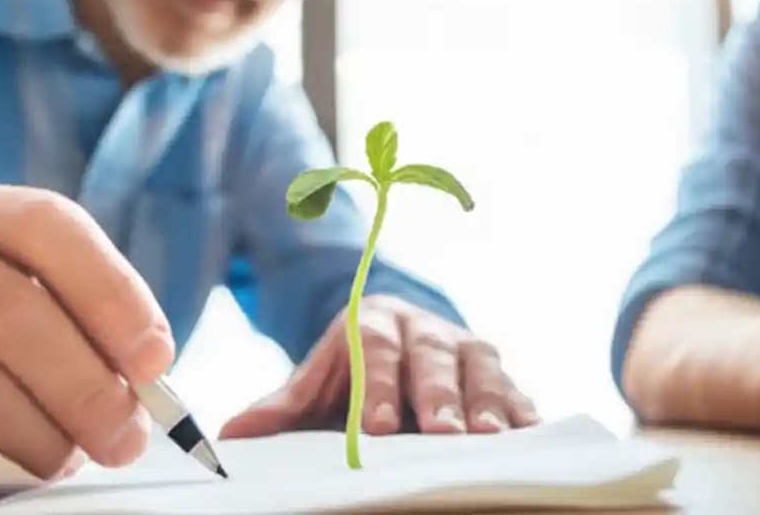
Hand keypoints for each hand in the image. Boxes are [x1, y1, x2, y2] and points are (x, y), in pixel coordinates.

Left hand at [220, 295, 538, 437]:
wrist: (393, 350)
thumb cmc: (351, 376)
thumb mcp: (315, 388)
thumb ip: (281, 410)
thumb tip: (228, 435)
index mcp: (373, 323)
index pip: (375, 350)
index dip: (378, 387)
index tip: (375, 427)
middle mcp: (425, 330)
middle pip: (433, 358)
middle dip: (440, 395)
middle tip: (443, 432)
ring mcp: (467, 350)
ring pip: (482, 370)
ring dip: (489, 402)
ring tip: (490, 437)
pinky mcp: (500, 376)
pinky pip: (518, 391)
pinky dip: (525, 412)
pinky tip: (531, 436)